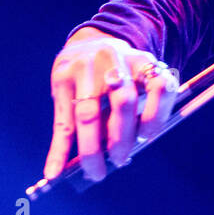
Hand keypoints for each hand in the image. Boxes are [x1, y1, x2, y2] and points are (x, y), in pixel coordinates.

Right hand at [43, 27, 178, 181]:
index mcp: (142, 61)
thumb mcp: (136, 81)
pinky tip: (54, 171)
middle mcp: (115, 59)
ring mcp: (85, 67)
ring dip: (92, 150)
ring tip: (96, 172)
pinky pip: (62, 121)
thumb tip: (123, 154)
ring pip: (89, 115)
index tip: (146, 138)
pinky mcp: (61, 78)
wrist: (88, 42)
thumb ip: (137, 111)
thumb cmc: (120, 73)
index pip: (159, 86)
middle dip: (123, 138)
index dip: (156, 115)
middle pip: (123, 101)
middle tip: (120, 159)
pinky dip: (58, 150)